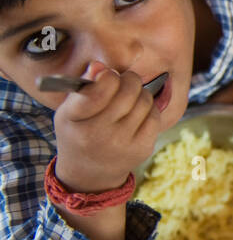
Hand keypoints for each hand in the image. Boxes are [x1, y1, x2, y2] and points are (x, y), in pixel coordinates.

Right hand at [50, 60, 164, 192]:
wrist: (90, 172)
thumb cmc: (79, 133)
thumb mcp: (69, 111)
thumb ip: (83, 87)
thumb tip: (101, 66)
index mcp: (75, 120)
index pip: (100, 89)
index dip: (108, 77)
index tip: (107, 76)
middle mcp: (99, 134)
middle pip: (128, 91)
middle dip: (129, 80)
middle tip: (124, 81)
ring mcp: (123, 143)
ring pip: (144, 100)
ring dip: (140, 93)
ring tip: (129, 97)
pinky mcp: (143, 149)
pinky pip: (155, 116)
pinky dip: (149, 108)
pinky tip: (138, 111)